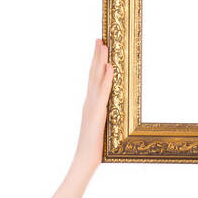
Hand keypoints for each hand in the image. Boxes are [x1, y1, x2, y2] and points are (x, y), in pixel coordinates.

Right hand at [73, 38, 113, 168]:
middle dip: (96, 56)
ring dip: (100, 61)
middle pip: (92, 74)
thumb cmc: (94, 147)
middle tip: (100, 38)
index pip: (92, 79)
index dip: (95, 63)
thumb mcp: (100, 127)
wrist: (85, 160)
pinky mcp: (97, 113)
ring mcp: (92, 106)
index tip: (99, 47)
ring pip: (96, 79)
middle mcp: (89, 102)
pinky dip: (106, 79)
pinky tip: (110, 67)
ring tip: (104, 45)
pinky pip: (103, 92)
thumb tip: (112, 108)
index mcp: (90, 104)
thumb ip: (104, 114)